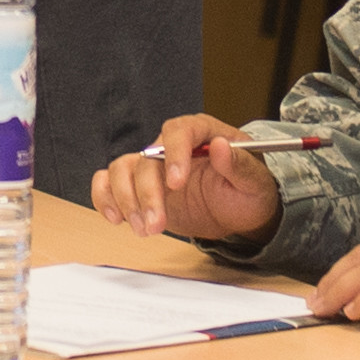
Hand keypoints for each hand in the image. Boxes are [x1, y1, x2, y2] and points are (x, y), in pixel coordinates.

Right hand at [91, 114, 282, 247]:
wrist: (237, 213)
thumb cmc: (249, 192)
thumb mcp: (254, 182)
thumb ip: (239, 165)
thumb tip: (221, 147)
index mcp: (202, 133)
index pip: (179, 131)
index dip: (173, 154)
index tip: (176, 183)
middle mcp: (171, 146)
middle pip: (147, 158)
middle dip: (148, 193)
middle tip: (155, 224)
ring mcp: (153, 167)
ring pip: (122, 169)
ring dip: (126, 200)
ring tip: (144, 228)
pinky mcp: (139, 187)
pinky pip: (109, 182)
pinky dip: (105, 197)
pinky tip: (116, 217)